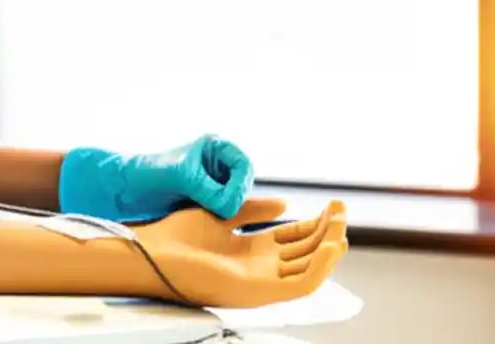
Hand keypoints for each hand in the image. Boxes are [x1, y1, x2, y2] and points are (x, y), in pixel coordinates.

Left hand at [58, 135, 254, 221]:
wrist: (124, 190)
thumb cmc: (148, 173)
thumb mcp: (182, 177)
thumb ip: (210, 190)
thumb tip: (231, 207)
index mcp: (214, 147)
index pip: (244, 165)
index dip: (241, 183)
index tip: (230, 199)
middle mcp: (216, 165)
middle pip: (243, 185)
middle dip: (234, 198)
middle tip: (220, 211)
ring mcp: (212, 185)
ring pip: (234, 202)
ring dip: (226, 210)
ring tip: (209, 215)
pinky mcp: (204, 203)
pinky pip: (222, 213)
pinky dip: (218, 219)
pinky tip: (205, 223)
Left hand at [136, 197, 347, 307]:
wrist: (153, 252)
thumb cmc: (176, 236)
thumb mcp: (222, 215)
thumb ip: (252, 211)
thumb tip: (286, 202)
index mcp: (253, 252)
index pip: (296, 239)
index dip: (317, 223)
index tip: (332, 206)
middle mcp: (261, 269)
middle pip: (308, 252)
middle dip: (329, 231)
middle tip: (342, 209)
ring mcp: (262, 282)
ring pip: (311, 269)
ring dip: (331, 247)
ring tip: (342, 223)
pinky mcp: (259, 292)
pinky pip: (302, 285)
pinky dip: (322, 268)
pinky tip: (333, 245)